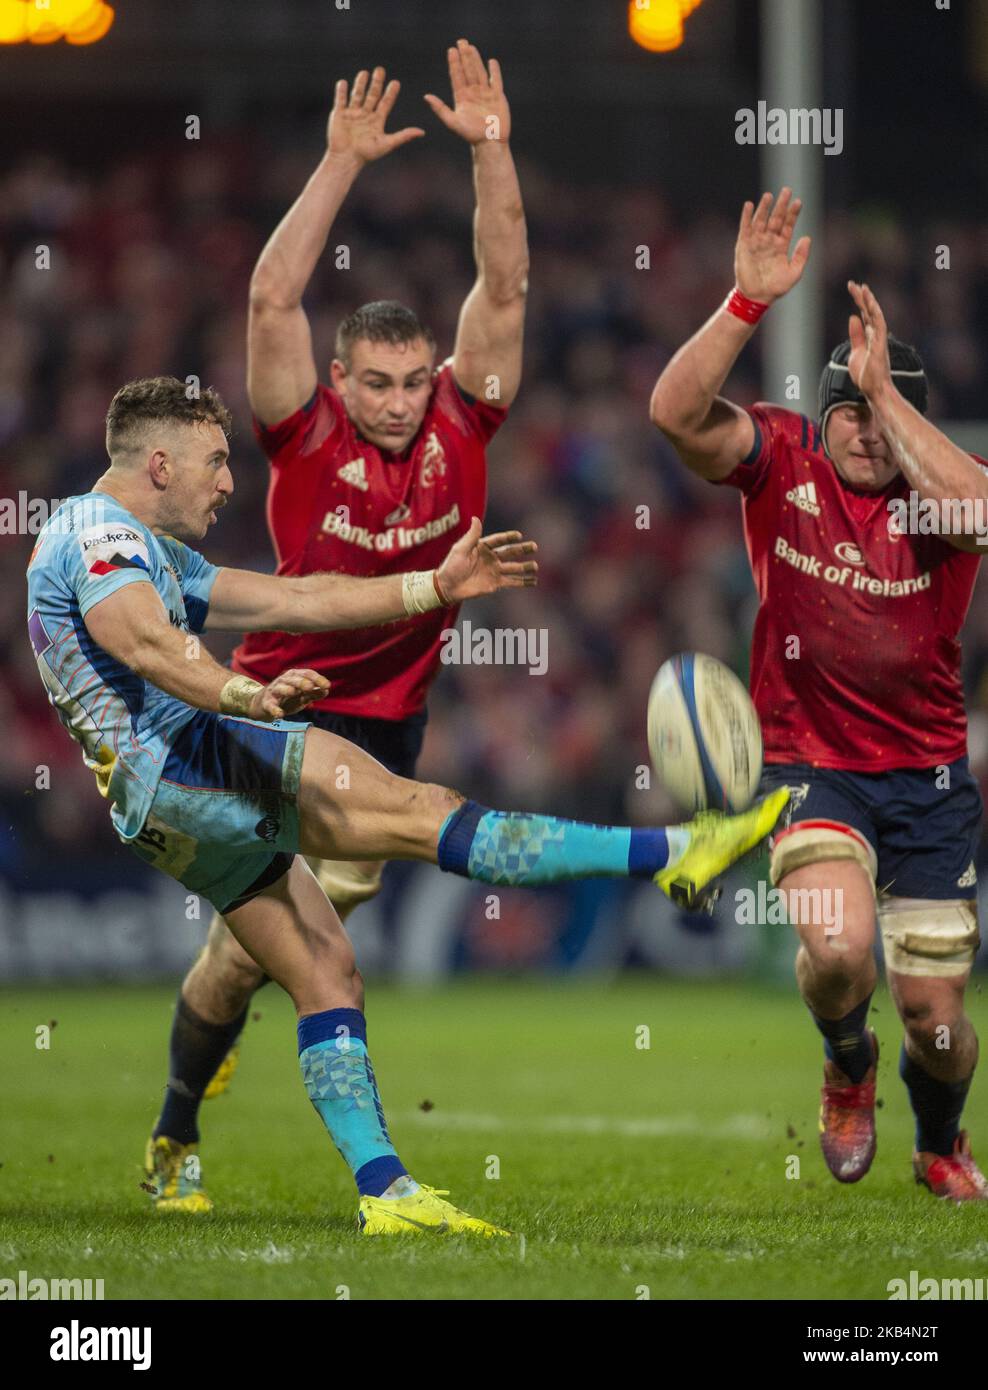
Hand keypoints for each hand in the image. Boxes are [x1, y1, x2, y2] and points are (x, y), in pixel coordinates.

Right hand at [249, 669, 329, 721]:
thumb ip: (314, 693)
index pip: (307, 673)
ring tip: (293, 692)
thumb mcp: (302, 696)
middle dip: (302, 682)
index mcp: (294, 676)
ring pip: (280, 688)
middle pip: (293, 679)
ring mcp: (274, 691)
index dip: (317, 678)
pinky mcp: (266, 703)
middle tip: (311, 687)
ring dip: (286, 690)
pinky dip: (274, 710)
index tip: (327, 685)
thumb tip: (326, 690)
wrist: (264, 705)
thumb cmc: (287, 699)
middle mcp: (283, 681)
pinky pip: (270, 706)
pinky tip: (280, 715)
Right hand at [327, 66, 424, 165]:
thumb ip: (403, 136)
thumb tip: (422, 132)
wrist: (346, 159)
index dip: (390, 93)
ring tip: (364, 73)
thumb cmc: (367, 154)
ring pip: (357, 94)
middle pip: (372, 95)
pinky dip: (341, 91)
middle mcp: (365, 115)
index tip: (396, 83)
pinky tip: (343, 83)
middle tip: (380, 70)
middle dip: (376, 83)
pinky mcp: (339, 115)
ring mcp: (352, 114)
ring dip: (360, 84)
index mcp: (377, 121)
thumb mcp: (387, 144)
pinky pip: (340, 100)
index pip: (385, 103)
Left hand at [424, 38, 509, 144]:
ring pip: (480, 72)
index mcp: (462, 97)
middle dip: (464, 56)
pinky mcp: (497, 97)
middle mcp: (473, 93)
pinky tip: (491, 61)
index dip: (454, 63)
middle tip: (460, 41)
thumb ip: (439, 109)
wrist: (490, 143)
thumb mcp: (452, 122)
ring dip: (475, 59)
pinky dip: (494, 72)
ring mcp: (485, 94)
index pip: (457, 76)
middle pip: (468, 71)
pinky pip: (496, 81)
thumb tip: (426, 96)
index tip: (451, 50)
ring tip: (471, 47)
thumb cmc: (471, 135)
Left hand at [436, 517, 536, 602]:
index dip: (509, 537)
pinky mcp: (495, 584)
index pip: (499, 540)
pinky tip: (533, 581)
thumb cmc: (451, 566)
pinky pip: (512, 582)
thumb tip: (475, 518)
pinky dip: (523, 582)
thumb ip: (471, 536)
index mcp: (483, 547)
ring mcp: (494, 571)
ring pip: (514, 568)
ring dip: (525, 567)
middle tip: (534, 546)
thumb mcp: (460, 549)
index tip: (519, 536)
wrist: (447, 587)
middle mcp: (491, 558)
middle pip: (510, 552)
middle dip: (522, 549)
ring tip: (535, 566)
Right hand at [735, 188, 810, 304]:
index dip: (793, 213)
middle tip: (787, 190)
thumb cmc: (776, 287)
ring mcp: (756, 242)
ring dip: (765, 207)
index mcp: (781, 245)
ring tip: (769, 195)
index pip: (788, 225)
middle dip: (781, 205)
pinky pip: (745, 228)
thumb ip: (801, 255)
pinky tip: (749, 205)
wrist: (757, 297)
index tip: (798, 202)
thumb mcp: (794, 272)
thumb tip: (807, 238)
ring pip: (761, 220)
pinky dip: (747, 217)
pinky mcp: (743, 246)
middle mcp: (769, 241)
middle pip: (776, 218)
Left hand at [847, 280, 891, 398]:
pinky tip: (870, 305)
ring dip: (870, 302)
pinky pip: (879, 328)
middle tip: (853, 284)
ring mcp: (879, 340)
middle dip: (862, 297)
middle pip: (869, 312)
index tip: (853, 288)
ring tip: (863, 288)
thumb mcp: (856, 352)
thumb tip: (853, 317)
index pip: (864, 314)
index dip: (859, 301)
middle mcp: (877, 335)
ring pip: (876, 316)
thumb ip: (856, 335)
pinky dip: (875, 316)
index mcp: (870, 336)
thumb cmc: (866, 374)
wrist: (875, 390)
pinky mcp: (880, 347)